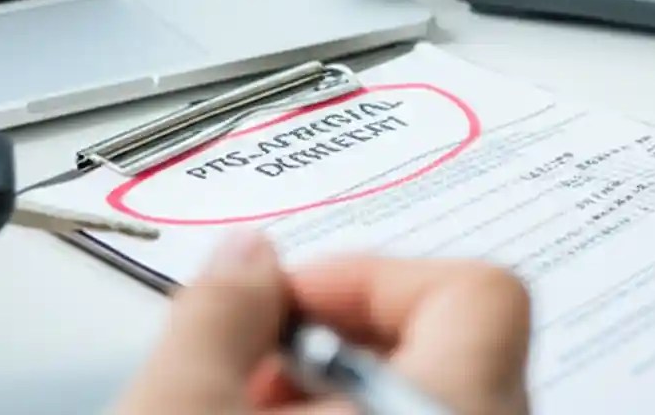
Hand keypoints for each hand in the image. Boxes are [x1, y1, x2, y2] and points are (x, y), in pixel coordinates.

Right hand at [114, 231, 531, 414]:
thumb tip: (247, 256)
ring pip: (430, 397)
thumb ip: (219, 307)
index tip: (286, 301)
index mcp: (450, 411)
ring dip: (337, 387)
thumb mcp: (177, 407)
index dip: (368, 276)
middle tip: (252, 365)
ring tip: (248, 414)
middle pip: (452, 341)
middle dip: (335, 333)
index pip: (477, 290)